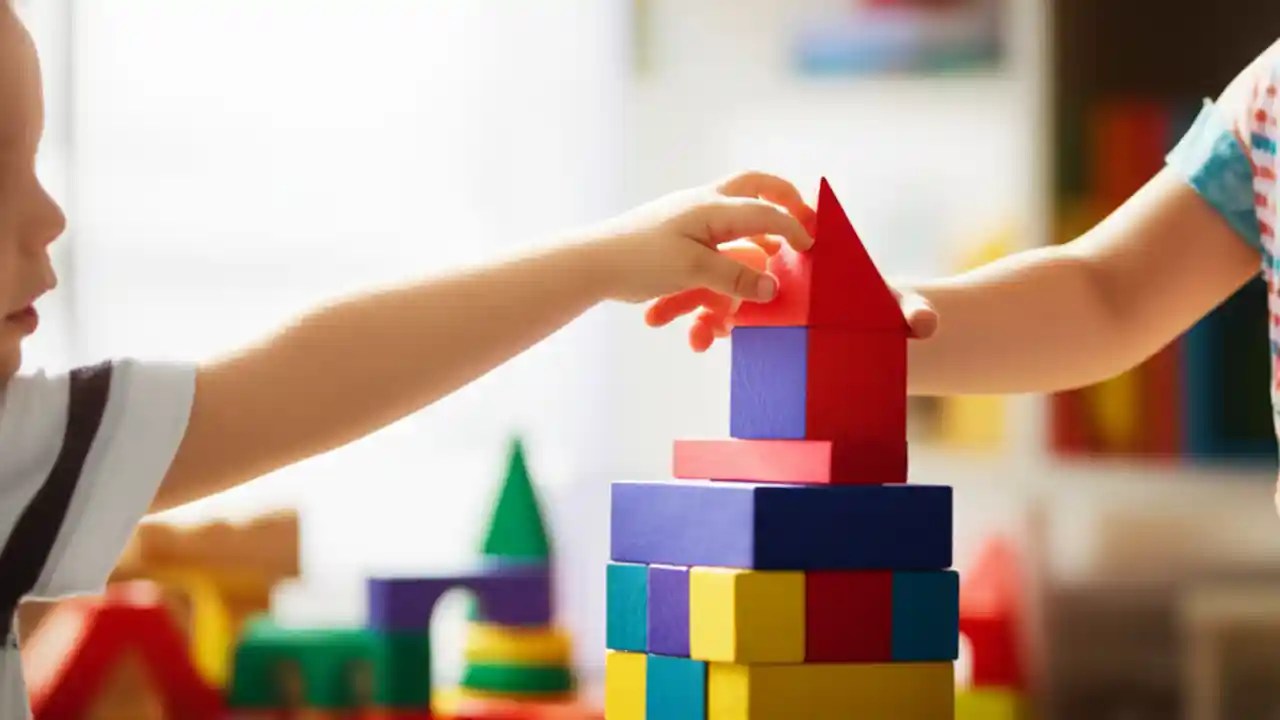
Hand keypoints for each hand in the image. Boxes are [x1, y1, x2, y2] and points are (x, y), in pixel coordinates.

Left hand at [589, 171, 814, 303]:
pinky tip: (696, 333)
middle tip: (803, 220)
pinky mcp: (675, 250)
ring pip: (729, 244)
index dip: (794, 227)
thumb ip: (737, 277)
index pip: (766, 210)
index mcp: (713, 207)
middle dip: (781, 204)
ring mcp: (688, 227)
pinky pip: (705, 270)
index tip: (812, 247)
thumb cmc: (640, 257)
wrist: (590, 265)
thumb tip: (772, 287)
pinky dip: (705, 301)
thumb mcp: (694, 270)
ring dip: (732, 286)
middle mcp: (704, 209)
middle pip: (753, 191)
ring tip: (728, 319)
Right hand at [646, 247, 939, 352]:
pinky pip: (721, 314)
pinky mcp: (759, 314)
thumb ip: (915, 313)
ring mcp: (766, 290)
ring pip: (716, 286)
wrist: (889, 326)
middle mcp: (783, 266)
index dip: (736, 252)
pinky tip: (693, 342)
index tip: (704, 273)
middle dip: (693, 277)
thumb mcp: (903, 309)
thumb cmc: (892, 308)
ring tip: (658, 318)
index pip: (777, 238)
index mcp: (812, 254)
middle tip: (663, 296)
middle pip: (731, 262)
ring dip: (687, 300)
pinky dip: (704, 325)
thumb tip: (926, 324)